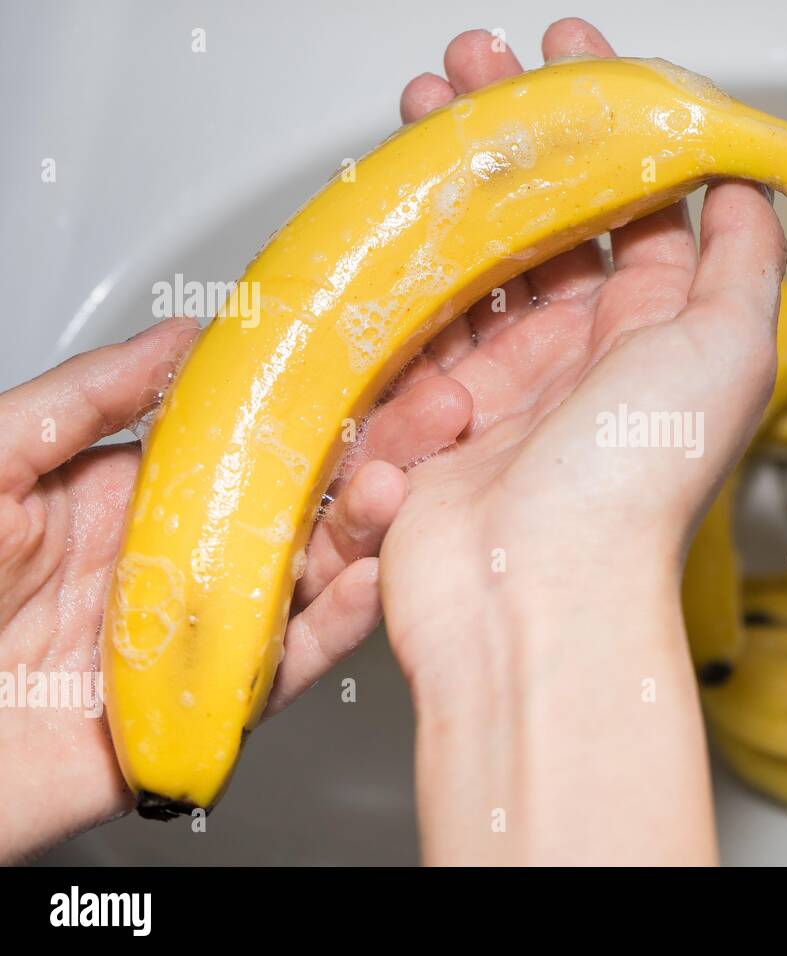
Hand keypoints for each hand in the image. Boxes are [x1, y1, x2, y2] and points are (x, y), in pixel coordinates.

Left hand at [0, 313, 470, 861]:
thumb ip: (86, 399)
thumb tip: (178, 340)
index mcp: (136, 501)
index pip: (251, 446)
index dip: (318, 407)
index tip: (377, 367)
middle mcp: (180, 565)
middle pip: (300, 509)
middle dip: (376, 456)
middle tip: (437, 414)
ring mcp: (196, 635)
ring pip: (305, 582)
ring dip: (363, 534)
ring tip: (401, 487)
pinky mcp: (202, 708)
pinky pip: (281, 668)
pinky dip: (331, 629)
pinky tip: (364, 583)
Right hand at [379, 19, 786, 863]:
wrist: (536, 595)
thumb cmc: (638, 483)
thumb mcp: (728, 349)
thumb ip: (742, 259)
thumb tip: (750, 186)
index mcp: (654, 334)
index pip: (631, 204)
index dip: (602, 126)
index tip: (570, 59)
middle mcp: (580, 355)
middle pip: (539, 220)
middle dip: (506, 137)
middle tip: (470, 68)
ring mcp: (503, 383)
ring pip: (470, 258)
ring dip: (443, 183)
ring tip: (416, 113)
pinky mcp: (433, 414)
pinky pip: (414, 330)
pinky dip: (405, 281)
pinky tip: (392, 222)